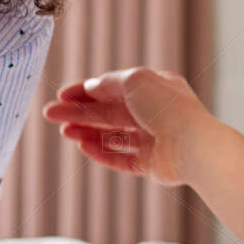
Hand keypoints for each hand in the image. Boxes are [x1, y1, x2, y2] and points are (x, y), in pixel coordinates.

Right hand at [42, 68, 212, 186]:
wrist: (193, 145)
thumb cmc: (168, 107)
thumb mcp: (135, 81)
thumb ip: (109, 83)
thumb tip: (91, 87)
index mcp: (154, 87)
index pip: (113, 87)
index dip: (85, 91)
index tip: (62, 95)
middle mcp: (153, 112)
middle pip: (108, 112)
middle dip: (79, 112)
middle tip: (50, 114)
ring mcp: (153, 138)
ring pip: (113, 135)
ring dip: (87, 132)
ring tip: (65, 132)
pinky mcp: (152, 163)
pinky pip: (122, 158)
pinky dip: (102, 152)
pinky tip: (83, 147)